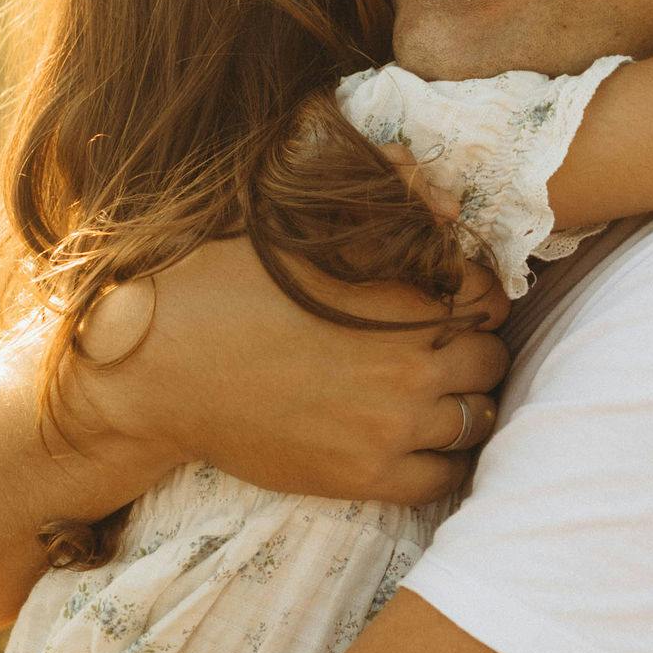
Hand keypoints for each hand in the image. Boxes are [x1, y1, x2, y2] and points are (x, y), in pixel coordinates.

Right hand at [72, 237, 507, 508]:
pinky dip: (444, 459)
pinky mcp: (365, 477)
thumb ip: (369, 218)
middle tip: (442, 347)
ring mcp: (391, 428)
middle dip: (472, 347)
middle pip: (490, 359)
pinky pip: (443, 477)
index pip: (489, 295)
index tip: (457, 298)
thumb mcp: (295, 235)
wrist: (161, 372)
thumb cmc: (220, 288)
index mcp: (398, 298)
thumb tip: (421, 174)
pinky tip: (421, 442)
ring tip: (434, 395)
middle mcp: (410, 365)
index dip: (477, 292)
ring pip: (477, 420)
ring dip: (464, 403)